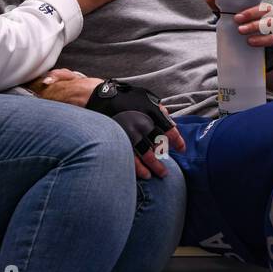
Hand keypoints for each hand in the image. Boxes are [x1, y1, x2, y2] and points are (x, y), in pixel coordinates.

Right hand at [27, 69, 186, 179]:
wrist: (90, 96)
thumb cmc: (119, 97)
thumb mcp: (140, 97)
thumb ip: (156, 107)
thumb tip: (169, 117)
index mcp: (148, 110)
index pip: (168, 126)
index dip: (176, 139)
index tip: (181, 147)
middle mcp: (139, 121)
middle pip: (157, 143)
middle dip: (164, 156)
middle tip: (168, 167)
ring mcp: (127, 132)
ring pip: (145, 153)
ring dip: (154, 165)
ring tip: (160, 174)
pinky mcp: (115, 139)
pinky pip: (129, 156)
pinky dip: (138, 167)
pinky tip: (145, 175)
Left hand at [204, 0, 272, 48]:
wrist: (255, 41)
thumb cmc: (245, 21)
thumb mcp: (233, 12)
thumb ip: (222, 4)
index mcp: (264, 1)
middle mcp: (271, 11)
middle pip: (267, 7)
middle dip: (251, 12)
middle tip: (237, 18)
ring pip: (269, 22)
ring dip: (253, 26)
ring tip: (240, 30)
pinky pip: (271, 38)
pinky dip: (260, 40)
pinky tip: (250, 41)